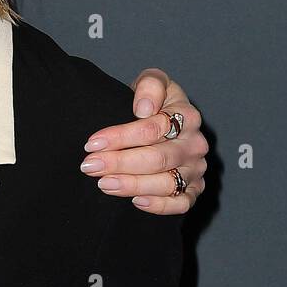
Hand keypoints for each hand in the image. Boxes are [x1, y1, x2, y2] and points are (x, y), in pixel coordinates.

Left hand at [80, 69, 206, 214]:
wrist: (161, 117)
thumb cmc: (152, 100)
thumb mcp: (151, 80)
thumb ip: (150, 85)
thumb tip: (144, 109)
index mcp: (187, 117)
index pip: (152, 129)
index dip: (120, 137)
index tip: (92, 143)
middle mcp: (195, 145)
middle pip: (158, 158)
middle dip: (120, 163)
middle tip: (90, 166)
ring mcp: (196, 169)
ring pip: (168, 183)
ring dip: (133, 185)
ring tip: (104, 183)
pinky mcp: (194, 189)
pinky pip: (182, 203)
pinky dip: (160, 206)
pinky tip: (135, 201)